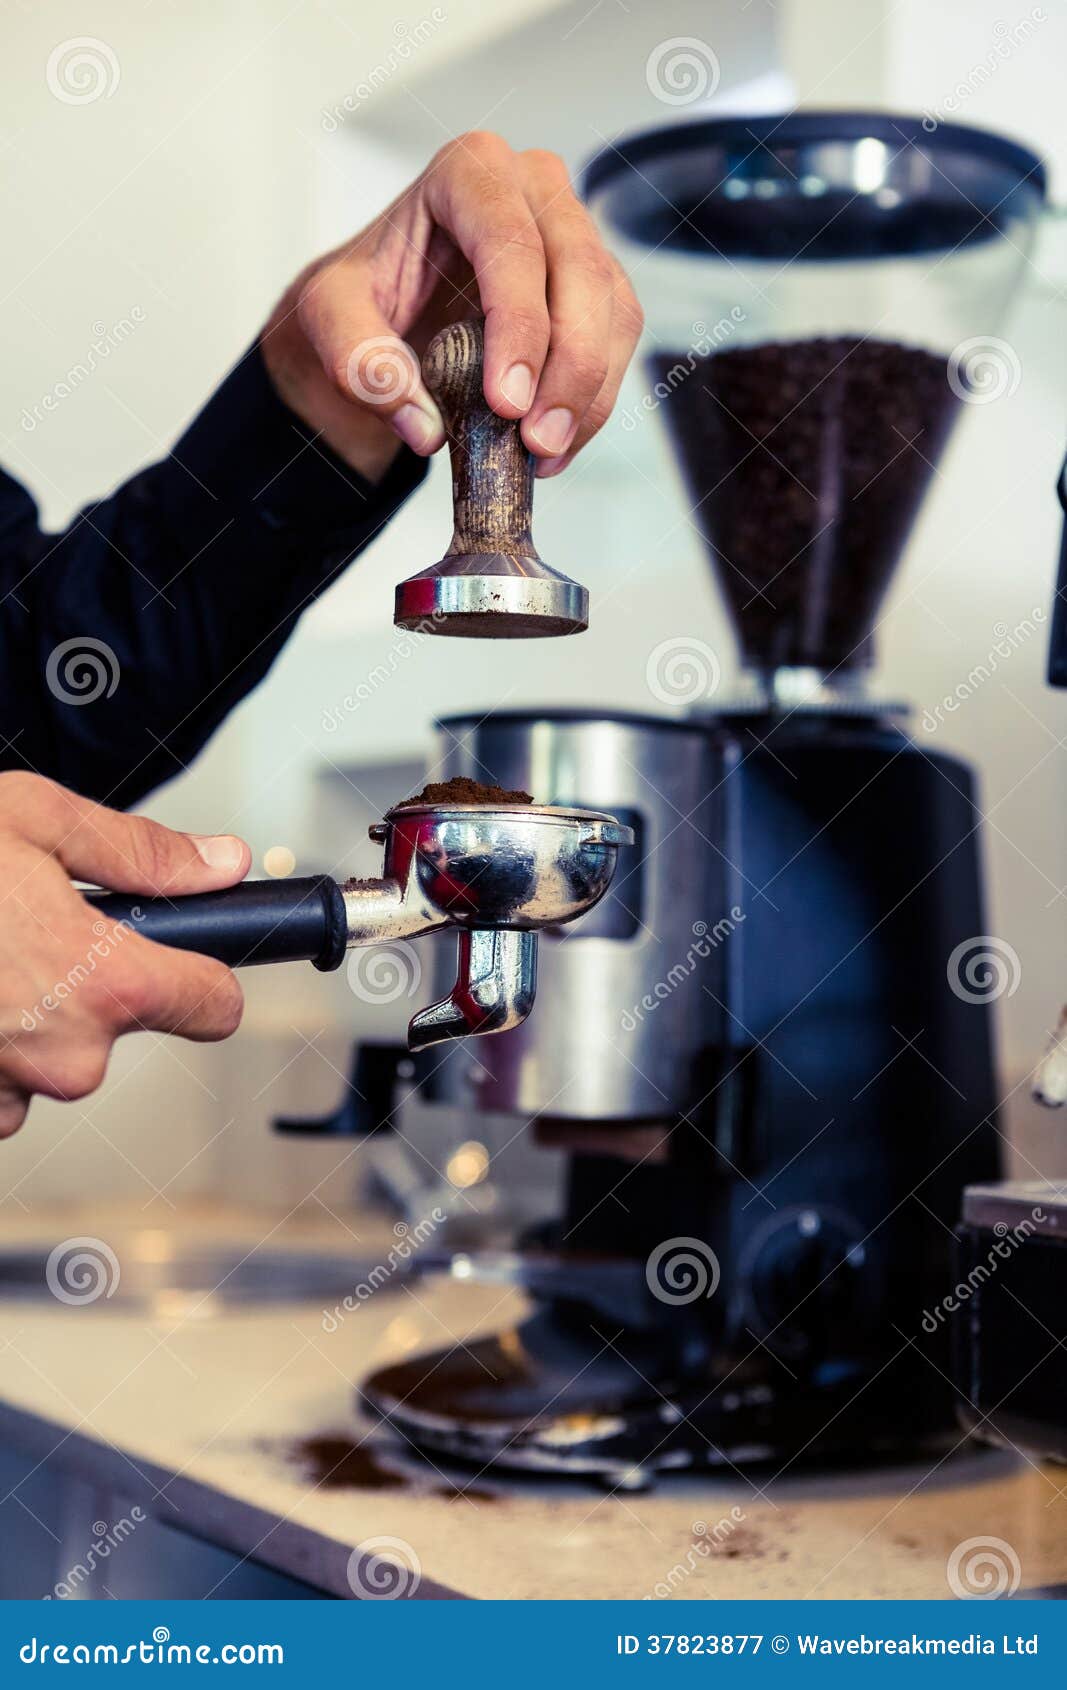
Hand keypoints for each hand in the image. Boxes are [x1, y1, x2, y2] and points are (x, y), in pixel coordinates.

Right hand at [0, 773, 248, 1135]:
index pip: (216, 1008)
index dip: (209, 977)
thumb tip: (218, 864)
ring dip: (28, 1017)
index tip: (195, 964)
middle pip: (121, 1028)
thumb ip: (140, 852)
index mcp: (103, 981)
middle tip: (29, 930)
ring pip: (53, 1058)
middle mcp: (64, 1054)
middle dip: (88, 982)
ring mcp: (6, 1092)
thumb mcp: (35, 820)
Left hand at [261, 133, 643, 481]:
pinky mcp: (596, 284)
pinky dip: (594, 401)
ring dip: (589, 392)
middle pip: (579, 270)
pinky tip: (555, 445)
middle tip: (537, 441)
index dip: (519, 326)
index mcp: (468, 170)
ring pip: (611, 309)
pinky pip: (617, 341)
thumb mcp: (329, 319)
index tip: (506, 404)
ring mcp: (574, 231)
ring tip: (544, 453)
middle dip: (569, 367)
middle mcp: (533, 186)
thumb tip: (421, 424)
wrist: (392, 308)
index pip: (511, 243)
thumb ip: (357, 360)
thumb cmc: (368, 293)